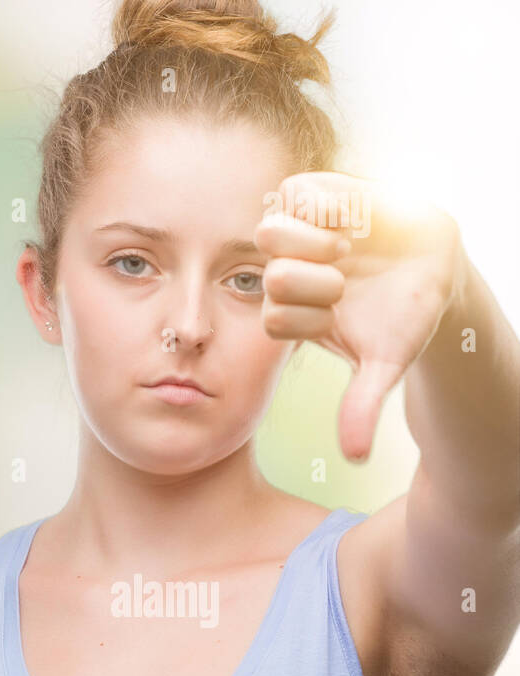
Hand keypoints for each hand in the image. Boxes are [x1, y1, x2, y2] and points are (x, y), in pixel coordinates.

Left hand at [254, 171, 465, 462]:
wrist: (433, 264)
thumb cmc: (401, 316)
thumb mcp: (385, 360)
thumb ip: (361, 403)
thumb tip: (354, 457)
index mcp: (290, 312)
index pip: (273, 317)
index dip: (309, 315)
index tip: (341, 312)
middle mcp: (285, 273)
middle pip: (270, 275)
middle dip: (312, 279)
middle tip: (347, 277)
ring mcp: (296, 234)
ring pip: (272, 231)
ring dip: (313, 240)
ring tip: (348, 246)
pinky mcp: (312, 196)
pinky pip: (297, 191)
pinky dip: (326, 203)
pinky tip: (354, 217)